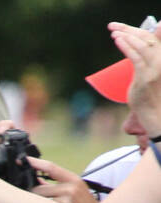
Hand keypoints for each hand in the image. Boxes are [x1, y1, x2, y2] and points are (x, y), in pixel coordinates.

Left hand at [27, 155, 94, 202]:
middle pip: (38, 188)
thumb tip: (36, 179)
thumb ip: (55, 184)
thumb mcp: (74, 190)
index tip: (23, 160)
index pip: (51, 167)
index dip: (35, 163)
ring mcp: (67, 200)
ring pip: (39, 201)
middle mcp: (71, 187)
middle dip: (34, 195)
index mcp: (73, 179)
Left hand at [110, 21, 160, 136]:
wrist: (154, 112)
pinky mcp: (146, 76)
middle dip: (128, 29)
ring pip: (142, 45)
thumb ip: (140, 60)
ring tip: (114, 34)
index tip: (118, 26)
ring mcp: (155, 67)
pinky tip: (118, 41)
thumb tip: (131, 51)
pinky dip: (127, 47)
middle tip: (112, 26)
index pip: (150, 36)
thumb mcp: (145, 73)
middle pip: (146, 37)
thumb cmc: (147, 94)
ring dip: (127, 36)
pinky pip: (136, 57)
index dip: (134, 29)